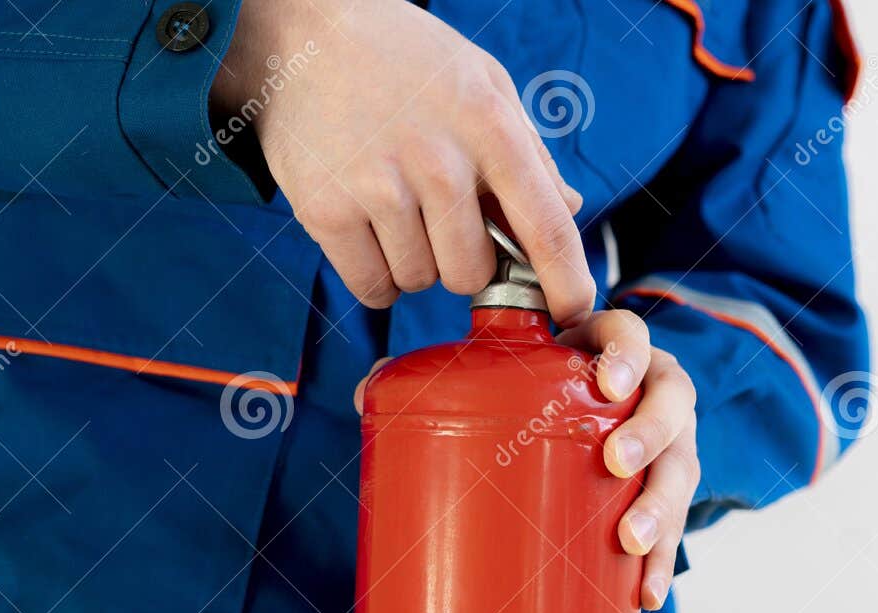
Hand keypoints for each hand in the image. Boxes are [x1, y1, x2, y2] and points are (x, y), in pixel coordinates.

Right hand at [213, 0, 594, 322]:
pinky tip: (366, 227)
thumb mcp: (482, 83)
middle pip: (472, 275)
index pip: (545, 225)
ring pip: (419, 282)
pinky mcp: (326, 210)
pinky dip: (374, 274)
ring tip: (394, 205)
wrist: (305, 33)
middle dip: (461, 261)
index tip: (573, 313)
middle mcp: (438, 160)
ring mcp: (379, 187)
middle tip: (436, 217)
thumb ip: (529, 150)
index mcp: (489, 127)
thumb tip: (568, 208)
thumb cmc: (406, 62)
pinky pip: (373, 287)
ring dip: (413, 262)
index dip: (567, 282)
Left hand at [351, 310, 697, 609]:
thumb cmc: (533, 396)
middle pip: (671, 406)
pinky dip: (661, 566)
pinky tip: (645, 595)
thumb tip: (364, 392)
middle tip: (615, 464)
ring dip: (663, 511)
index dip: (628, 355)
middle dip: (649, 437)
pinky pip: (674, 530)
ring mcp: (665, 447)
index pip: (631, 336)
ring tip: (632, 545)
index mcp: (611, 351)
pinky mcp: (664, 496)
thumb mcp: (502, 377)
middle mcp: (651, 394)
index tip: (607, 383)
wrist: (579, 429)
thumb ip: (445, 379)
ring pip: (680, 472)